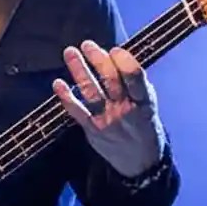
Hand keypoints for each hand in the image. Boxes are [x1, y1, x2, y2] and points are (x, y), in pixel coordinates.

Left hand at [52, 40, 164, 177]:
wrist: (140, 161)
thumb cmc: (143, 123)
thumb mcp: (148, 102)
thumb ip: (135, 82)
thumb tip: (117, 56)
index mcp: (144, 102)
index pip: (135, 79)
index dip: (125, 63)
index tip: (115, 49)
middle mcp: (125, 110)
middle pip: (110, 81)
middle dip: (98, 60)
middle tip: (88, 44)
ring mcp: (107, 120)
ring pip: (91, 92)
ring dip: (79, 70)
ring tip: (70, 52)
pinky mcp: (92, 129)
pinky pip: (76, 111)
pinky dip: (65, 96)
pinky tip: (57, 83)